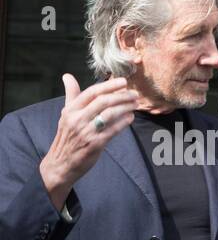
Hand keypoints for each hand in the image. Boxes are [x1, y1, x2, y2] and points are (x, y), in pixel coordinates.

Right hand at [39, 74, 138, 209]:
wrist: (61, 163)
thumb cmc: (67, 137)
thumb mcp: (66, 115)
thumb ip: (71, 95)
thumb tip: (67, 76)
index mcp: (70, 110)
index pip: (92, 92)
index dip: (109, 85)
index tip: (123, 82)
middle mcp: (77, 118)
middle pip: (103, 101)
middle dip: (121, 96)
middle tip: (134, 94)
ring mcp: (86, 131)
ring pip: (110, 114)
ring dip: (125, 107)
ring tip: (135, 104)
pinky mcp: (95, 144)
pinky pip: (113, 130)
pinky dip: (124, 122)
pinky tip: (131, 118)